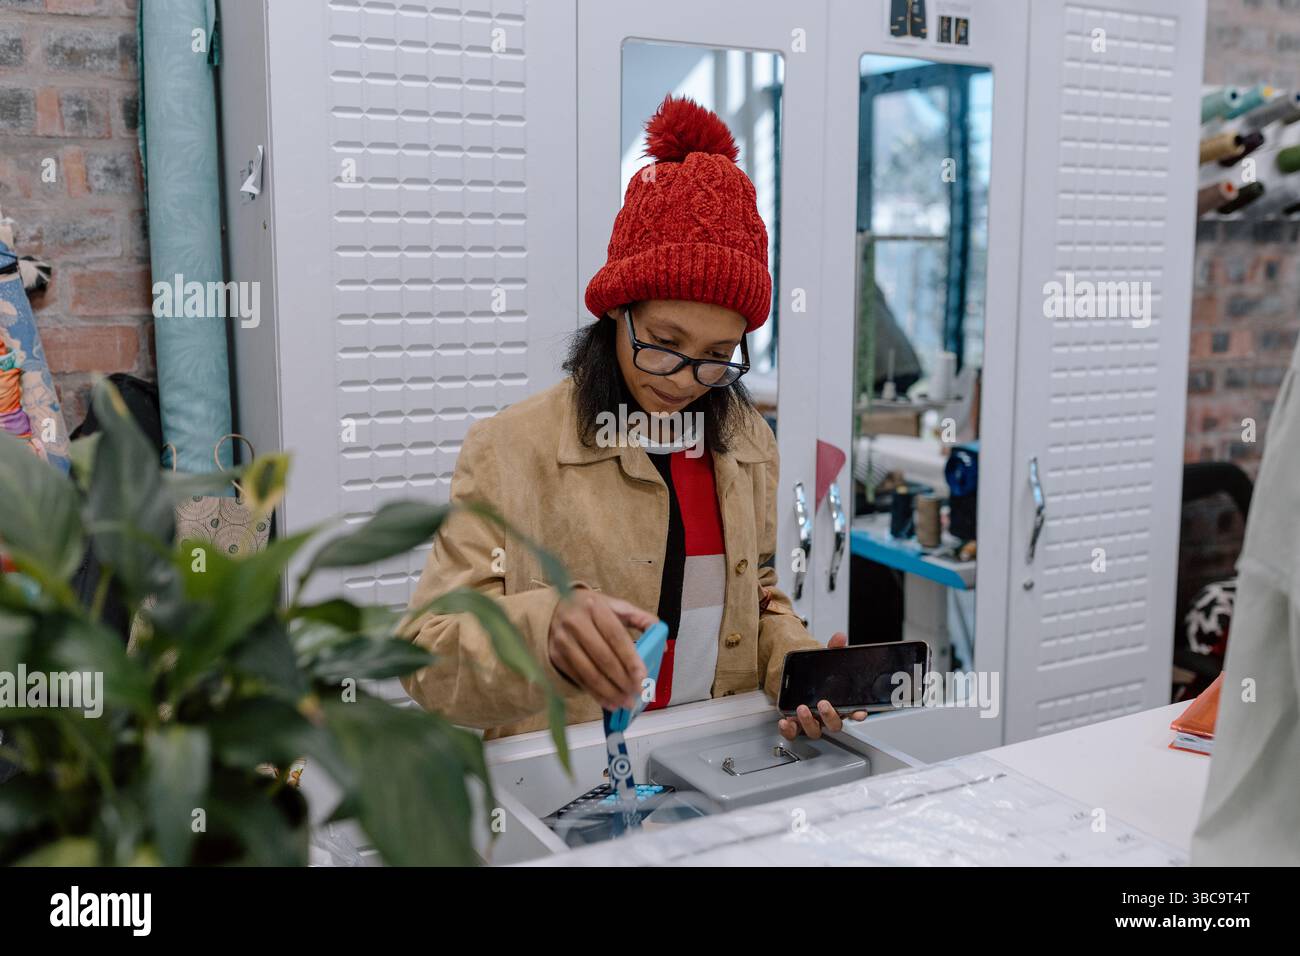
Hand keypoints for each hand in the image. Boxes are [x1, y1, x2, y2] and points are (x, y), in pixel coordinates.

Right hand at [548, 587, 656, 710]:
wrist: (553, 610)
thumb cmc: (592, 610)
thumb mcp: (616, 606)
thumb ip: (641, 620)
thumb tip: (661, 641)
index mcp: (595, 607)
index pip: (616, 636)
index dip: (630, 659)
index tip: (643, 677)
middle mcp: (575, 623)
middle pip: (603, 657)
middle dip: (622, 680)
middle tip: (636, 694)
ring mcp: (563, 641)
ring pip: (589, 673)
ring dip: (609, 691)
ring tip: (625, 703)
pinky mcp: (555, 656)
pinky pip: (579, 679)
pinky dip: (595, 693)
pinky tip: (609, 701)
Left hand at [777, 632, 868, 739]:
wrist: (794, 679)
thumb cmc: (815, 676)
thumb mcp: (824, 661)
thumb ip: (833, 650)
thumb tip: (839, 638)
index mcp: (839, 702)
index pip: (854, 711)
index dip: (858, 713)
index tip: (859, 712)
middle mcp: (827, 715)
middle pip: (835, 724)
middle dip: (830, 716)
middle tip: (823, 704)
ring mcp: (812, 720)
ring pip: (815, 730)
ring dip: (809, 722)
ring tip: (802, 708)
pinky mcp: (796, 723)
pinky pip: (794, 733)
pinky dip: (790, 730)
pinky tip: (786, 722)